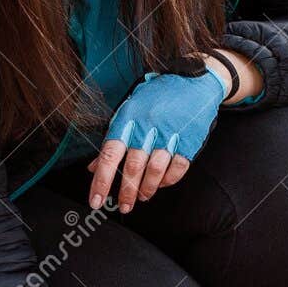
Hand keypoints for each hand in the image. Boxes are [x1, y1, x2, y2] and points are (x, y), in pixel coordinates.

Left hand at [88, 69, 226, 212]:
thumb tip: (93, 166)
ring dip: (147, 189)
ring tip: (142, 198)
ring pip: (155, 170)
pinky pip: (178, 167)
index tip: (96, 200)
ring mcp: (170, 133)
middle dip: (126, 192)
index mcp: (128, 118)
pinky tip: (161, 185)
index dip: (102, 180)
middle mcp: (148, 126)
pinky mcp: (189, 140)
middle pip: (133, 167)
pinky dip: (168, 181)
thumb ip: (112, 139)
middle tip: (123, 206)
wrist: (195, 80)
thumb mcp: (130, 110)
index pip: (110, 153)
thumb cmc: (158, 95)